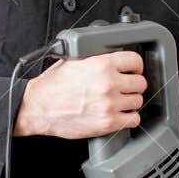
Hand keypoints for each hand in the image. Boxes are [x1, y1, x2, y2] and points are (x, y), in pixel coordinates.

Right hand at [14, 51, 146, 138]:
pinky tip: (120, 114)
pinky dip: (129, 118)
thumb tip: (110, 54)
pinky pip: (133, 120)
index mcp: (101, 64)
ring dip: (130, 101)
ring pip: (138, 101)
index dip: (135, 66)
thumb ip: (96, 57)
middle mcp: (108, 83)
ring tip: (119, 101)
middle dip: (133, 84)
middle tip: (125, 87)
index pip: (135, 60)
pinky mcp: (107, 122)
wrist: (38, 108)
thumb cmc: (52, 86)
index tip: (133, 70)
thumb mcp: (73, 60)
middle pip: (140, 83)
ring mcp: (109, 104)